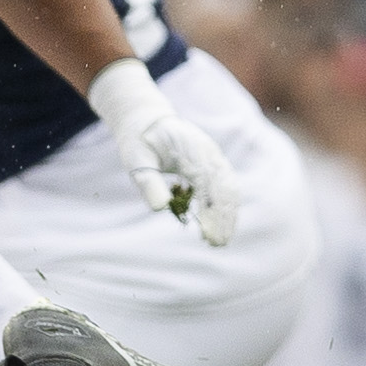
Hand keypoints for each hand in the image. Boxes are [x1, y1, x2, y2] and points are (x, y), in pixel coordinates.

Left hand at [90, 59, 238, 245]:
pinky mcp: (214, 164)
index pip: (208, 186)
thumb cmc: (140, 142)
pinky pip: (225, 186)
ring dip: (227, 215)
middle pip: (224, 190)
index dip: (210, 212)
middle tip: (216, 244)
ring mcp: (215, 158)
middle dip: (223, 218)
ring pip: (229, 189)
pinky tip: (219, 224)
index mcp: (193, 152)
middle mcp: (210, 155)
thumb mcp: (136, 161)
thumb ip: (149, 182)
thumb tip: (160, 209)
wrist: (147, 121)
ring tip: (220, 240)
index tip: (208, 234)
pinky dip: (224, 205)